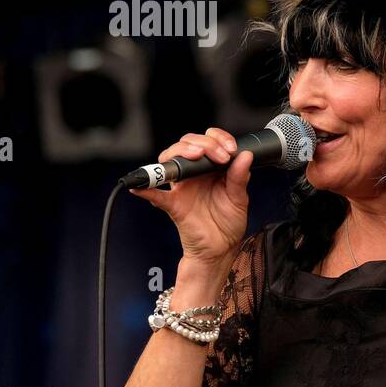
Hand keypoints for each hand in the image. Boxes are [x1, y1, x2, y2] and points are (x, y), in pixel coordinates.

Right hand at [129, 127, 252, 265]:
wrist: (221, 248)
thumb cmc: (228, 222)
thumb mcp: (240, 198)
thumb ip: (240, 177)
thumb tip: (245, 155)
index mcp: (211, 169)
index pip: (208, 142)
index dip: (217, 138)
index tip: (230, 149)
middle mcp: (194, 174)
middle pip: (187, 145)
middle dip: (204, 143)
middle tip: (220, 156)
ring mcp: (182, 188)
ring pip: (170, 161)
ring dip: (181, 153)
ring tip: (195, 156)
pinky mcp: (173, 204)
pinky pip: (155, 195)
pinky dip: (146, 189)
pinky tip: (140, 186)